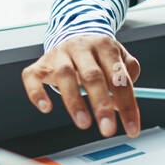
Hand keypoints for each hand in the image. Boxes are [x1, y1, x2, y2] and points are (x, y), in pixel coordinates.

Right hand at [21, 34, 141, 137]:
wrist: (73, 35)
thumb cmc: (98, 55)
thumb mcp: (119, 59)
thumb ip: (127, 78)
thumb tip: (123, 104)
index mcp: (105, 45)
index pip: (119, 77)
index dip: (127, 104)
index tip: (131, 128)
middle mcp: (81, 47)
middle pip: (92, 76)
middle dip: (102, 105)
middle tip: (108, 129)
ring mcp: (59, 55)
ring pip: (64, 75)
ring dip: (74, 102)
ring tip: (84, 123)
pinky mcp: (40, 64)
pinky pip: (32, 77)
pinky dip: (37, 93)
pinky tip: (46, 107)